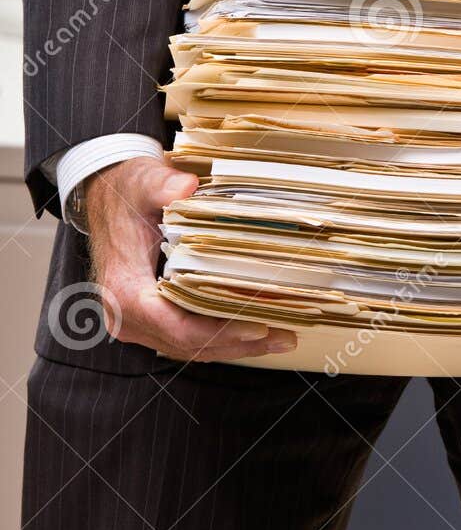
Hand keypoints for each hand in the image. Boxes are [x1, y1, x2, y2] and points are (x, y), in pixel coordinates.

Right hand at [82, 155, 297, 362]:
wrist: (108, 197)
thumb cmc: (127, 192)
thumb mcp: (144, 182)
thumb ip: (164, 185)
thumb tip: (187, 188)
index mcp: (126, 290)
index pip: (179, 327)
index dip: (221, 331)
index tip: (259, 327)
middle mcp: (127, 316)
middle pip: (190, 345)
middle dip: (239, 343)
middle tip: (284, 336)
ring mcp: (136, 322)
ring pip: (190, 347)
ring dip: (234, 345)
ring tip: (278, 338)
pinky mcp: (149, 318)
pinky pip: (186, 337)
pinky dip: (219, 336)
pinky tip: (251, 330)